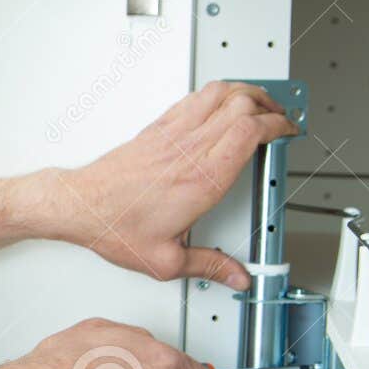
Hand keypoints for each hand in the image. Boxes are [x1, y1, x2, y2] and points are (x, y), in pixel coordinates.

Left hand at [29, 81, 299, 289]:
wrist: (79, 206)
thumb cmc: (114, 226)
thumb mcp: (166, 260)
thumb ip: (209, 266)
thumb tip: (236, 276)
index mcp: (202, 178)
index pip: (251, 131)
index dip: (277, 126)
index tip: (289, 132)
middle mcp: (189, 150)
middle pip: (241, 105)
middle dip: (269, 105)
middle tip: (281, 117)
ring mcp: (172, 135)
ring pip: (218, 93)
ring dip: (245, 92)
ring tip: (259, 102)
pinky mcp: (156, 131)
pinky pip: (193, 99)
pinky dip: (215, 94)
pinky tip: (220, 104)